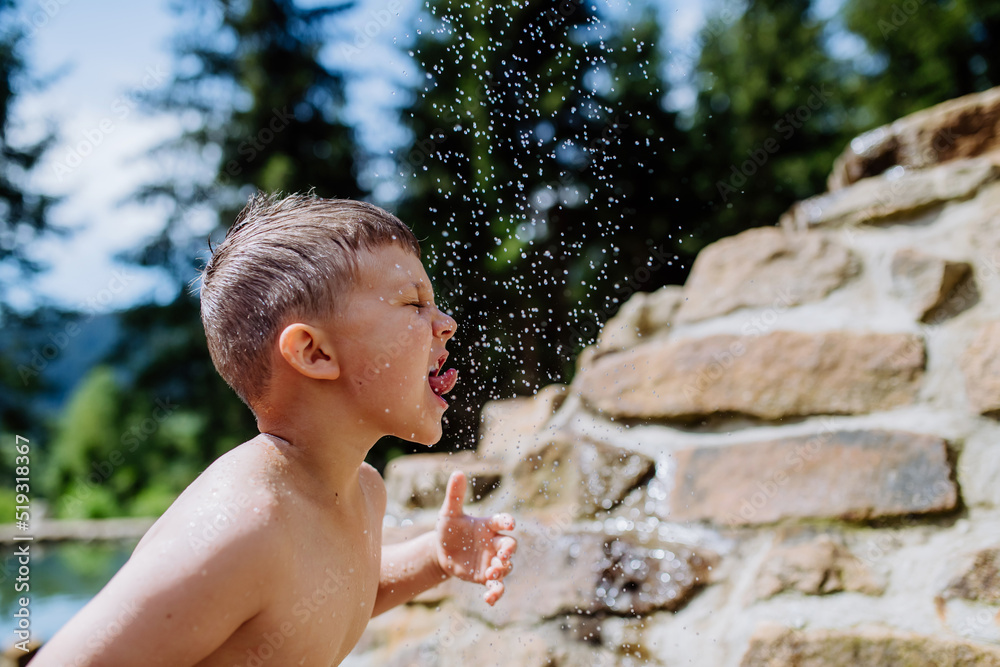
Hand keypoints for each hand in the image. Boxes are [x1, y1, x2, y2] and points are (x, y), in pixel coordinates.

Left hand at [436, 471, 516, 605]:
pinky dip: (496, 593)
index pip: (502, 521)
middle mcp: (494, 543)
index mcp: (488, 526)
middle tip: (502, 555)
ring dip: (502, 571)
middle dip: (508, 550)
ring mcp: (492, 561)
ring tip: (492, 575)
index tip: (509, 523)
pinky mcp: (485, 577)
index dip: (507, 522)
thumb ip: (455, 496)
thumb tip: (457, 472)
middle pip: (510, 545)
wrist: (441, 552)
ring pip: (506, 567)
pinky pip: (496, 586)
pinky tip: (489, 600)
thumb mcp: (449, 513)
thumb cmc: (449, 529)